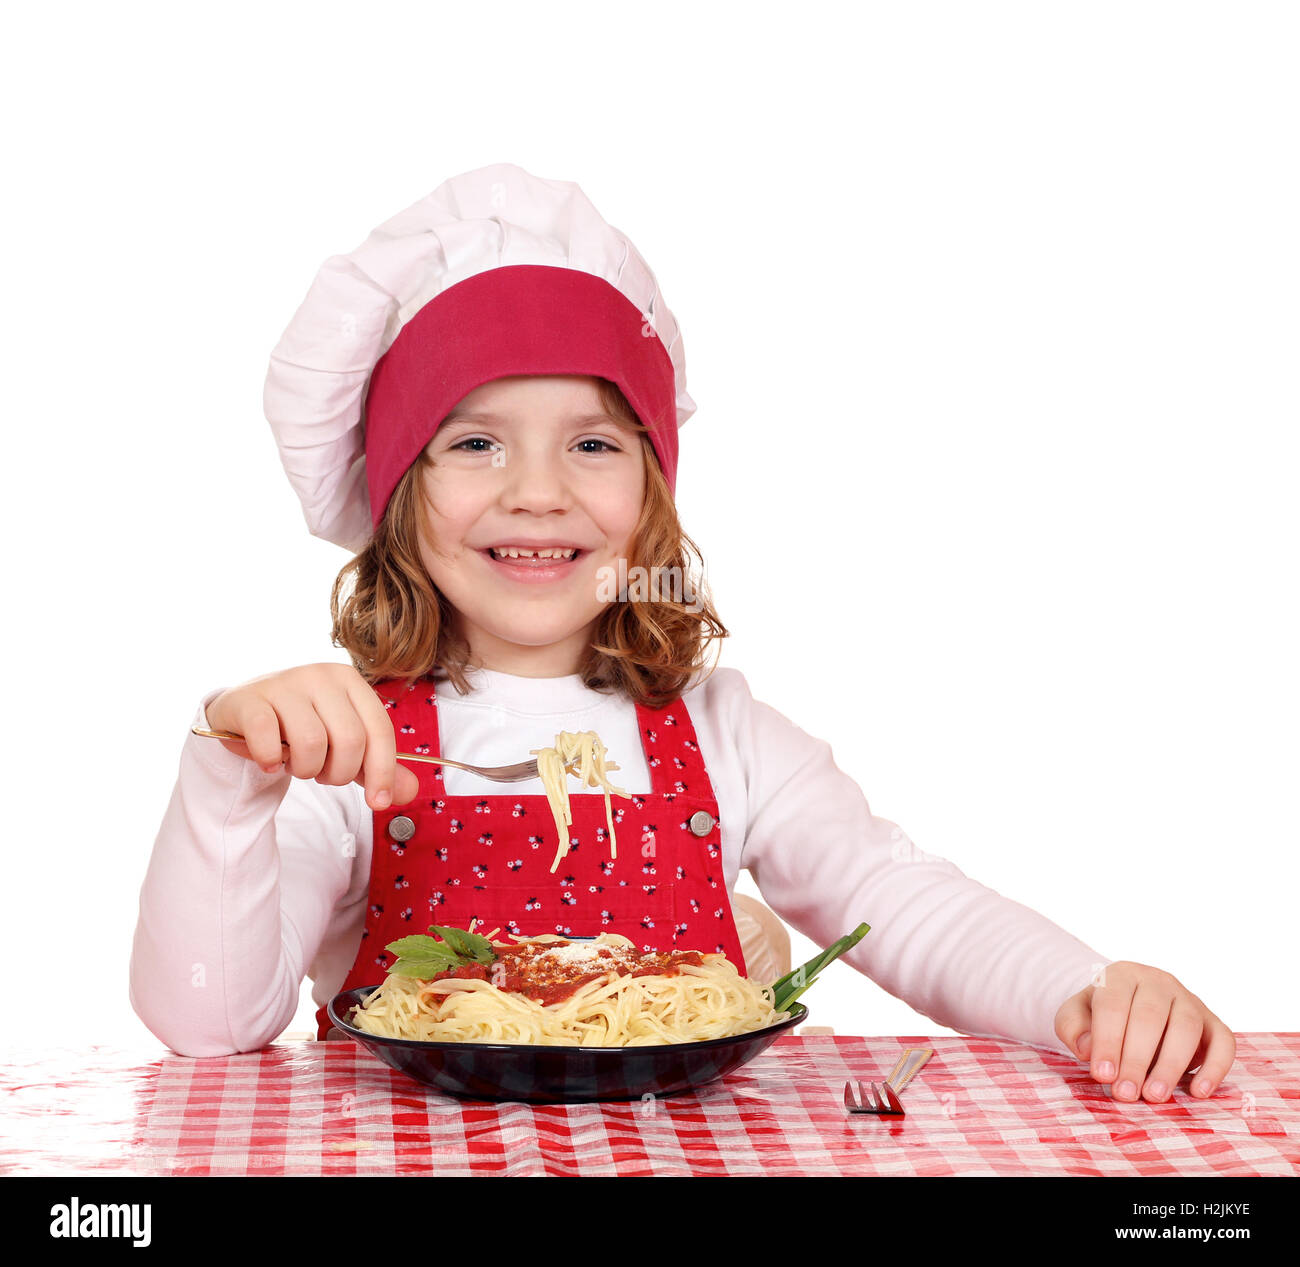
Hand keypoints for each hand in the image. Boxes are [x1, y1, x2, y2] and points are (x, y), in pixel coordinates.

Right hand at [205, 663, 419, 811]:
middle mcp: (321, 676)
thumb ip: (376, 767)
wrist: (245, 713)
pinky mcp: (251, 699)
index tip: (378, 802)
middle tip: (322, 774)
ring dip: (306, 769)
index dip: (383, 771)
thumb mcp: (343, 744)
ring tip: (297, 764)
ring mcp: (284, 684)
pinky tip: (270, 761)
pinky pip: (268, 738)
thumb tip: (408, 792)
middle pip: (350, 739)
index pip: (380, 729)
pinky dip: (270, 760)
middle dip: (339, 773)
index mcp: (350, 682)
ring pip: (312, 742)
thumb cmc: (301, 728)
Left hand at [1053, 960, 1234, 1102]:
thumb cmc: (1099, 1016)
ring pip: (1187, 1027)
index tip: (1102, 1075)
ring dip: (1171, 1065)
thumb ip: (1073, 1027)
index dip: (1107, 1041)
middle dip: (1136, 1059)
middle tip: (1126, 1093)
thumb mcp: (1076, 1015)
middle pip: (1150, 1017)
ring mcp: (1189, 999)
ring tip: (1155, 1096)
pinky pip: (1224, 1041)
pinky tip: (1199, 1092)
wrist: (1129, 1007)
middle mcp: (1157, 981)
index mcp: (1120, 975)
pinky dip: (1215, 1067)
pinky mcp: (1213, 1021)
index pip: (1113, 1004)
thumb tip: (1088, 1049)